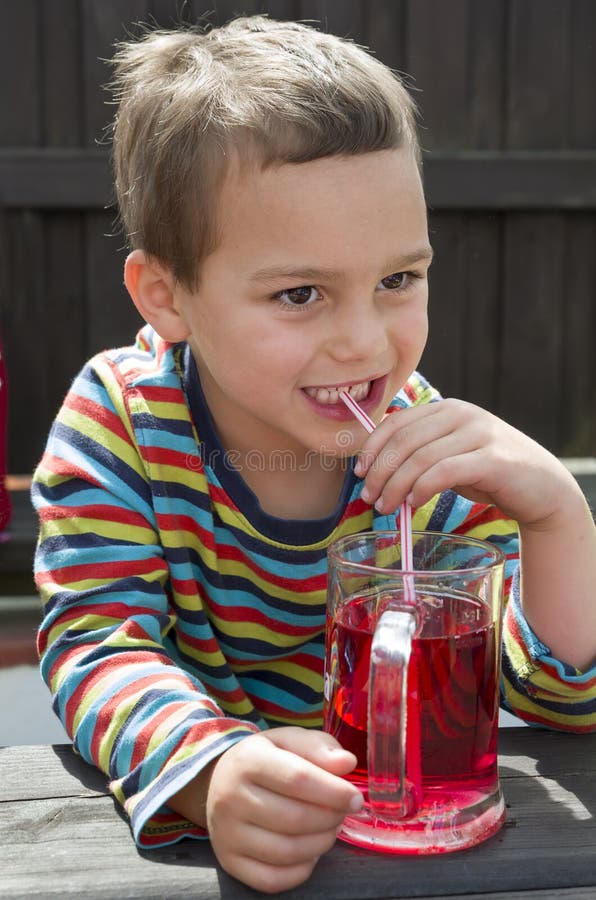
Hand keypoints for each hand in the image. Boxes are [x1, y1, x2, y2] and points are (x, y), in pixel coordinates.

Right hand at [201, 728, 360, 892]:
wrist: (218, 782)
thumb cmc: (264, 759)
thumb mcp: (289, 740)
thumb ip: (319, 747)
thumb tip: (347, 763)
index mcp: (248, 760)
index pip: (298, 779)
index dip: (333, 791)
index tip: (355, 798)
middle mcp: (231, 798)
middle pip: (295, 818)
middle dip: (330, 818)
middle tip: (342, 812)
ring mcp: (226, 834)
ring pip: (286, 852)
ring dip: (320, 844)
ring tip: (329, 828)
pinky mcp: (229, 862)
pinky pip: (272, 880)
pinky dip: (300, 870)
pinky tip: (309, 851)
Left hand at [357, 398, 579, 527]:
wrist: (543, 487)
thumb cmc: (490, 473)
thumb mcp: (451, 455)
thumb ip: (421, 454)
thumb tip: (375, 471)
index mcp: (447, 409)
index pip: (397, 422)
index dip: (373, 447)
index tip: (359, 472)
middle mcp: (462, 414)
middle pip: (404, 441)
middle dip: (380, 471)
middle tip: (368, 497)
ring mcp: (479, 434)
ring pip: (421, 458)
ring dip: (396, 486)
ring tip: (386, 507)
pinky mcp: (492, 458)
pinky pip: (444, 472)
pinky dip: (422, 488)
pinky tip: (413, 503)